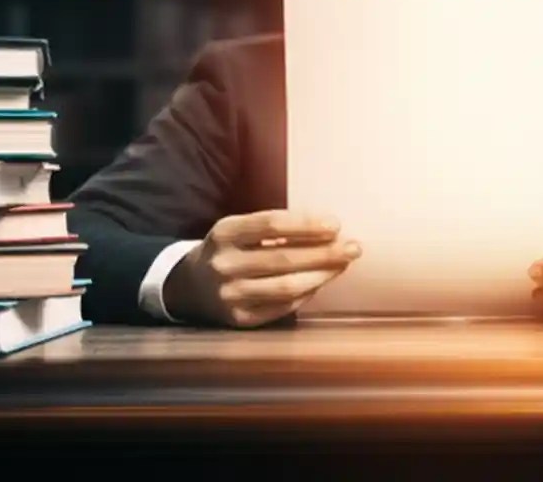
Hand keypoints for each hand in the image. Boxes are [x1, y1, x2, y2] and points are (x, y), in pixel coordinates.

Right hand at [163, 210, 360, 327]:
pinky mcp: (239, 319)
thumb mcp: (241, 229)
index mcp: (225, 233)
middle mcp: (224, 264)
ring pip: (286, 287)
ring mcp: (230, 295)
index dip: (306, 224)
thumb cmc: (230, 250)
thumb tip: (329, 231)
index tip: (335, 224)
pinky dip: (306, 293)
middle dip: (324, 253)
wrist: (189, 285)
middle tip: (353, 247)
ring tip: (342, 265)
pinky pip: (282, 307)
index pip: (271, 224)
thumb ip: (276, 229)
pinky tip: (320, 282)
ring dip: (321, 276)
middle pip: (283, 258)